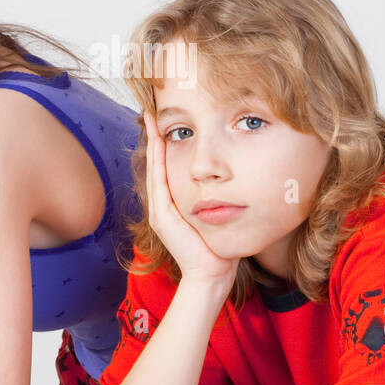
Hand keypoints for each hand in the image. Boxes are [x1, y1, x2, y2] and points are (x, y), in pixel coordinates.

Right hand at [143, 109, 238, 294]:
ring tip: (152, 119)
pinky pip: (158, 181)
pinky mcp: (162, 216)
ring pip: (154, 167)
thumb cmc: (219, 247)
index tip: (165, 119)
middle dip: (154, 135)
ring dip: (153, 142)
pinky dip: (157, 160)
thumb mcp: (219, 214)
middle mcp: (162, 203)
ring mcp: (159, 209)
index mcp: (173, 202)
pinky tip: (159, 142)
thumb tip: (232, 179)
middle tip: (152, 110)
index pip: (166, 164)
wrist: (211, 274)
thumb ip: (220, 197)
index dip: (164, 141)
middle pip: (156, 161)